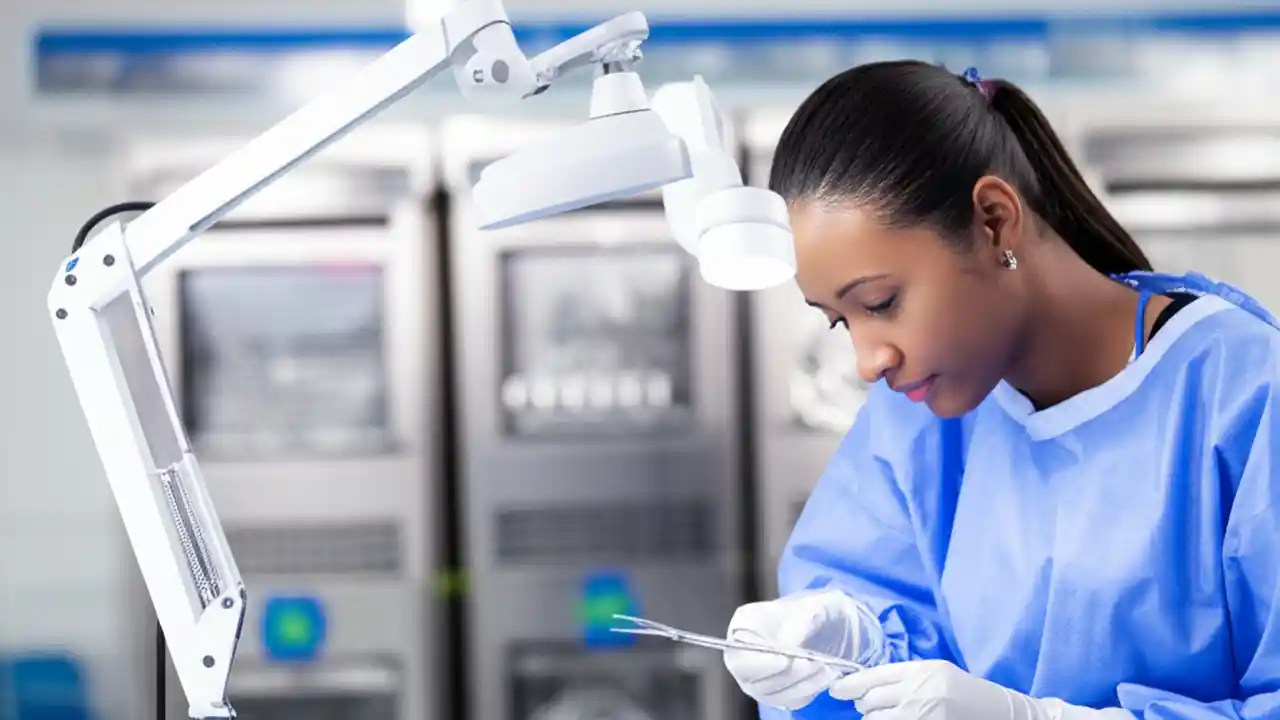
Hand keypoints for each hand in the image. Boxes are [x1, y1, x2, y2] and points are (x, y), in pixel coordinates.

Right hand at [723, 590, 886, 709]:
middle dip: (787, 675)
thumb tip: (786, 646)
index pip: (738, 655)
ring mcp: (759, 678)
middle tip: (812, 663)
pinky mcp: (778, 692)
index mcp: (743, 627)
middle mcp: (744, 657)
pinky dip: (809, 691)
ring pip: (773, 695)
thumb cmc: (810, 611)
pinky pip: (789, 701)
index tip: (785, 660)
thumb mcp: (807, 609)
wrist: (825, 624)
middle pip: (753, 681)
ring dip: (802, 684)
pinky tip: (825, 676)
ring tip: (826, 668)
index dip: (759, 663)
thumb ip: (794, 626)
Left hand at [831, 660, 1132, 719]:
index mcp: (922, 670)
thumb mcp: (937, 676)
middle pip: (871, 702)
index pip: (872, 677)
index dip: (849, 686)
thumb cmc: (969, 694)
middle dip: (867, 707)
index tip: (836, 691)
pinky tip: (896, 718)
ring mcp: (924, 713)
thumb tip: (865, 691)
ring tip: (893, 714)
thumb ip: (905, 680)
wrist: (1007, 714)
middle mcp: (921, 691)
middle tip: (873, 707)